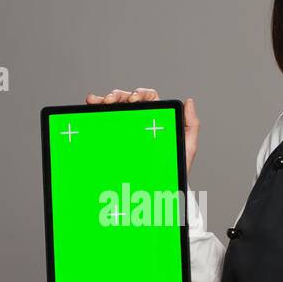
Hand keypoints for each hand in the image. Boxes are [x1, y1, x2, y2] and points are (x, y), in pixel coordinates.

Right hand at [86, 88, 200, 173]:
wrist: (156, 188)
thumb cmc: (172, 167)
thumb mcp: (187, 147)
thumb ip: (191, 124)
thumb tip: (189, 101)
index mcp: (157, 117)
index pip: (148, 97)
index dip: (140, 93)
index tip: (134, 99)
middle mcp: (141, 119)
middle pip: (128, 99)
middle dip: (118, 95)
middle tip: (111, 101)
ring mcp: (127, 128)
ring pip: (115, 107)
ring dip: (106, 99)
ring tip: (97, 102)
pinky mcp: (116, 137)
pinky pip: (105, 120)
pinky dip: (96, 110)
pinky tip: (91, 105)